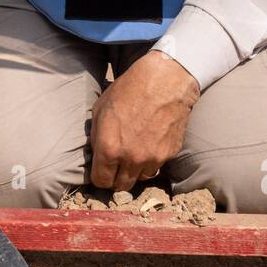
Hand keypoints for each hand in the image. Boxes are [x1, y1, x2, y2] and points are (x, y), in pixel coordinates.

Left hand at [90, 51, 199, 192]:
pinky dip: (152, 160)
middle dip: (116, 178)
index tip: (102, 171)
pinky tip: (150, 143)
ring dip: (135, 170)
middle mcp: (130, 158)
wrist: (164, 81)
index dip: (100, 177)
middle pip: (121, 185)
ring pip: (140, 178)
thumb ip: (96, 136)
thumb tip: (97, 153)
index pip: (101, 181)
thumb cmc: (129, 90)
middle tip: (117, 166)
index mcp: (109, 148)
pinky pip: (157, 166)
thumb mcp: (100, 109)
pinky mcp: (169, 154)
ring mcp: (152, 158)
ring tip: (134, 153)